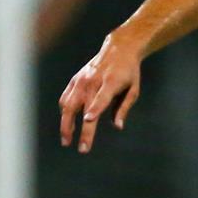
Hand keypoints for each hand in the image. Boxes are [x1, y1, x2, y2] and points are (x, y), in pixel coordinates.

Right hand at [58, 33, 144, 151]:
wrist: (118, 49)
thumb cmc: (129, 73)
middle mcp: (93, 80)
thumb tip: (117, 127)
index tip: (88, 121)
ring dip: (66, 123)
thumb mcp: (133, 89)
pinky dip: (64, 111)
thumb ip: (124, 108)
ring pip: (68, 104)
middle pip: (82, 107)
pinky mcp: (75, 79)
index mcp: (110, 82)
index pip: (101, 98)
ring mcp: (81, 79)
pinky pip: (66, 98)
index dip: (94, 109)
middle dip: (79, 129)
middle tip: (81, 148)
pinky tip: (67, 123)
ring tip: (67, 140)